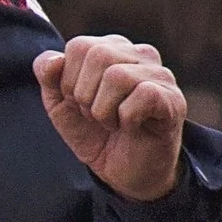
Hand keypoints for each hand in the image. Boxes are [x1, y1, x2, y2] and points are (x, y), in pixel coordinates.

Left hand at [34, 34, 186, 203]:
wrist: (124, 175)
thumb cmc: (96, 134)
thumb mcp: (60, 105)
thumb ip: (49, 76)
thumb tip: (52, 60)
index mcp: (112, 49)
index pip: (79, 46)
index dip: (68, 82)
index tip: (81, 104)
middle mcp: (139, 55)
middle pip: (98, 54)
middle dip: (85, 96)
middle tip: (97, 116)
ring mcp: (160, 75)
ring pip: (118, 76)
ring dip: (104, 111)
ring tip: (113, 123)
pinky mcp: (173, 99)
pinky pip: (142, 96)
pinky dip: (126, 119)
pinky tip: (132, 128)